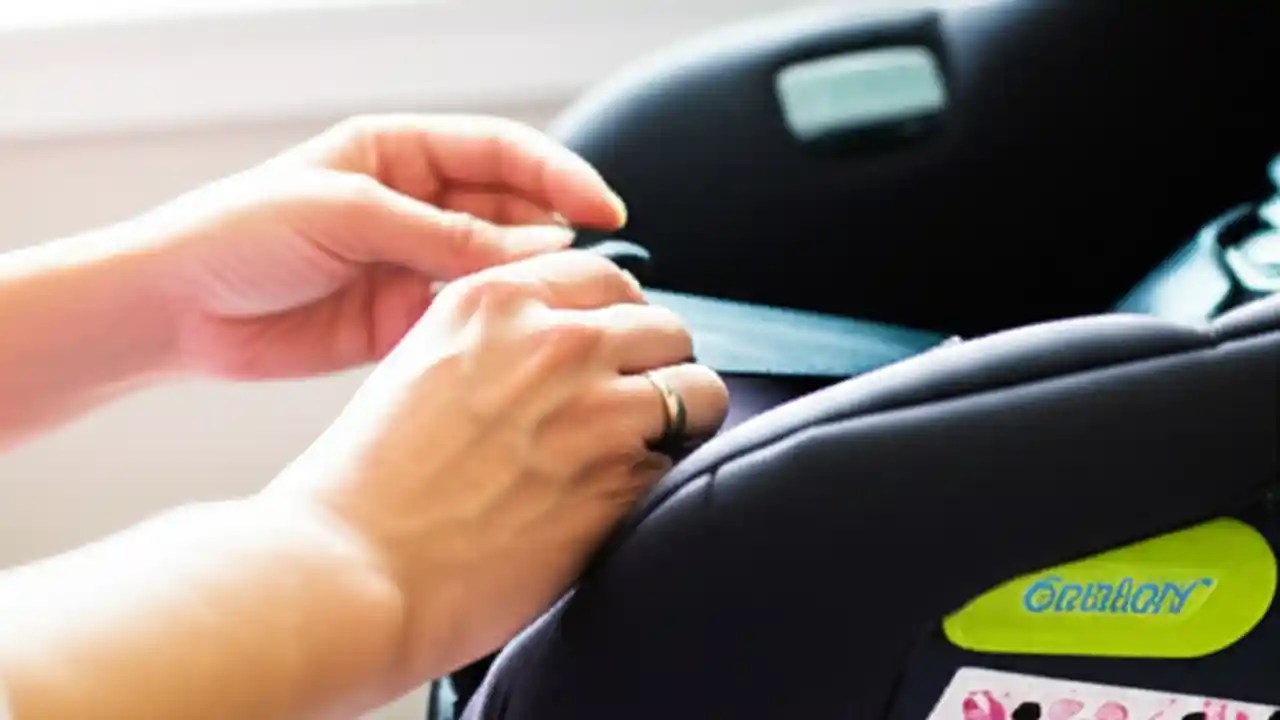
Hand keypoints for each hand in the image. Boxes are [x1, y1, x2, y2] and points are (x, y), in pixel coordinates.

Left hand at [137, 114, 626, 378]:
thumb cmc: (239, 233)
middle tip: (597, 271)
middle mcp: (415, 204)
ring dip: (534, 285)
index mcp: (400, 153)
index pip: (502, 152)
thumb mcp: (345, 212)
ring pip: (497, 269)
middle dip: (557, 233)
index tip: (605, 210)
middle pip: (512, 209)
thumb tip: (536, 246)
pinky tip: (521, 339)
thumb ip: (441, 231)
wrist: (175, 309)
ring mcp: (412, 263)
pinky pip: (467, 318)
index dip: (560, 177)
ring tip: (567, 308)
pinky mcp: (403, 320)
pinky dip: (499, 327)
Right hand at [264, 250, 729, 690]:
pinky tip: (614, 499)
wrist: (351, 569)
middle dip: (657, 365)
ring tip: (642, 451)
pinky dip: (660, 480)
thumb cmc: (367, 481)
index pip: (609, 277)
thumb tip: (561, 338)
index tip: (618, 346)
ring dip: (680, 419)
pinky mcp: (619, 482)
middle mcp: (557, 342)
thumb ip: (499, 336)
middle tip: (634, 405)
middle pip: (665, 328)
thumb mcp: (421, 361)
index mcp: (498, 300)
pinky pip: (678, 463)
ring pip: (697, 391)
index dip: (620, 316)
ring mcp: (597, 412)